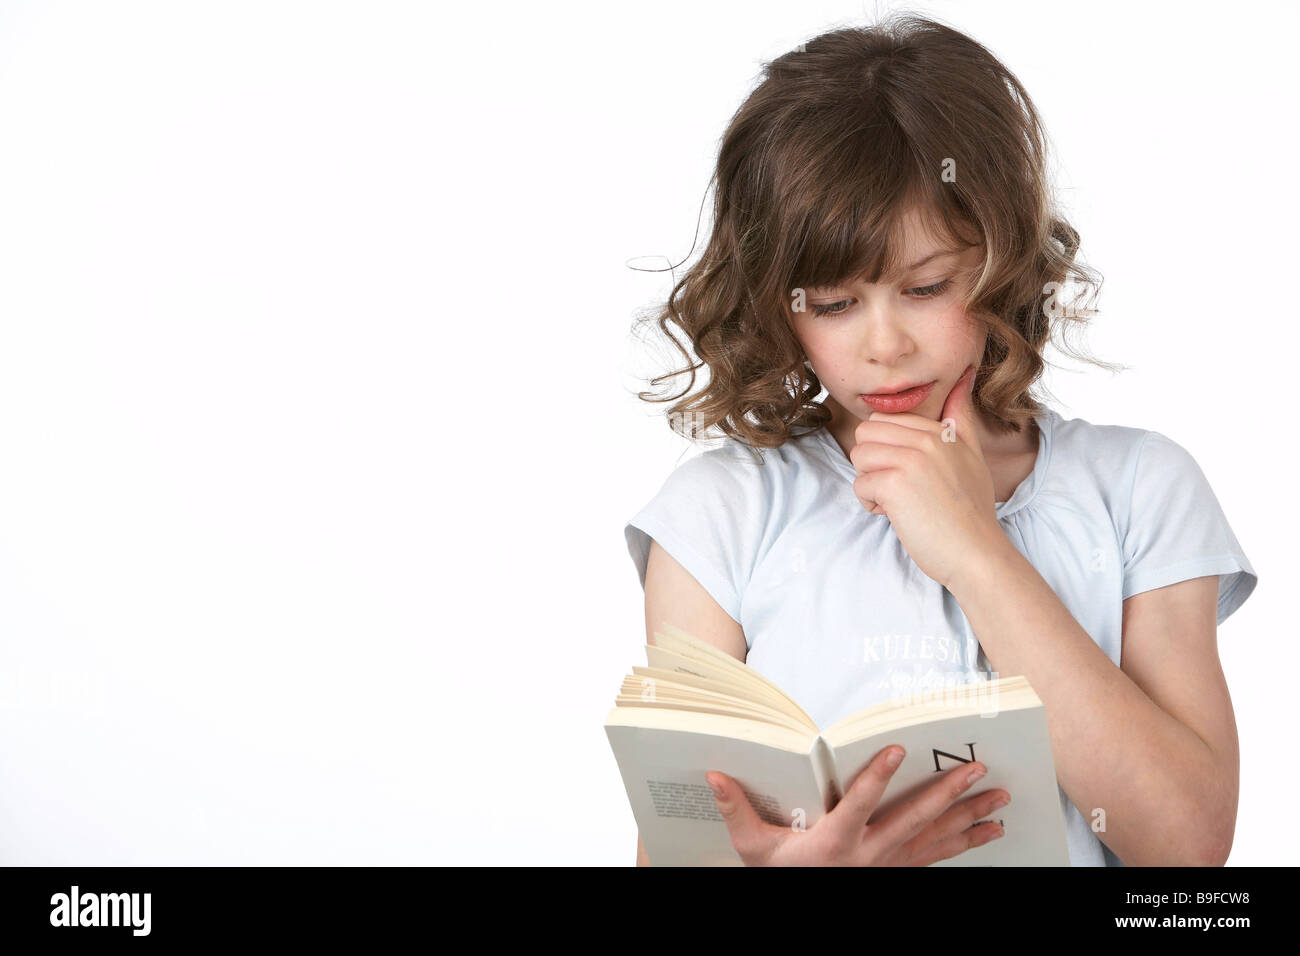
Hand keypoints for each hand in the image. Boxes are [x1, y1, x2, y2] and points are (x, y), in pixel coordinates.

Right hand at [705, 745, 1007, 865]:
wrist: (801, 903)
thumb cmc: (779, 875)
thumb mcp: (753, 849)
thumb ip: (736, 811)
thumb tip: (714, 775)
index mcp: (834, 843)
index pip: (859, 804)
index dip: (878, 776)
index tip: (898, 749)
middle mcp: (869, 856)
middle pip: (914, 820)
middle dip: (947, 793)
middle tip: (975, 770)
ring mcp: (890, 866)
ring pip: (936, 838)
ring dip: (969, 816)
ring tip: (999, 796)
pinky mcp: (900, 872)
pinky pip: (940, 855)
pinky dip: (968, 841)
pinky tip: (992, 829)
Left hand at [851, 364, 1003, 589]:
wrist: (977, 553)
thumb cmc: (969, 511)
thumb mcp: (972, 455)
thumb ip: (960, 418)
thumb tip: (962, 376)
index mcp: (940, 431)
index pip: (886, 420)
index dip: (888, 450)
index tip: (911, 474)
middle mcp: (926, 440)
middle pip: (866, 433)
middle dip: (873, 462)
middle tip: (899, 487)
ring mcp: (910, 460)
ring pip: (859, 456)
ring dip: (871, 483)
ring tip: (899, 501)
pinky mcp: (895, 485)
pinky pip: (860, 484)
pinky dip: (872, 504)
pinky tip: (898, 515)